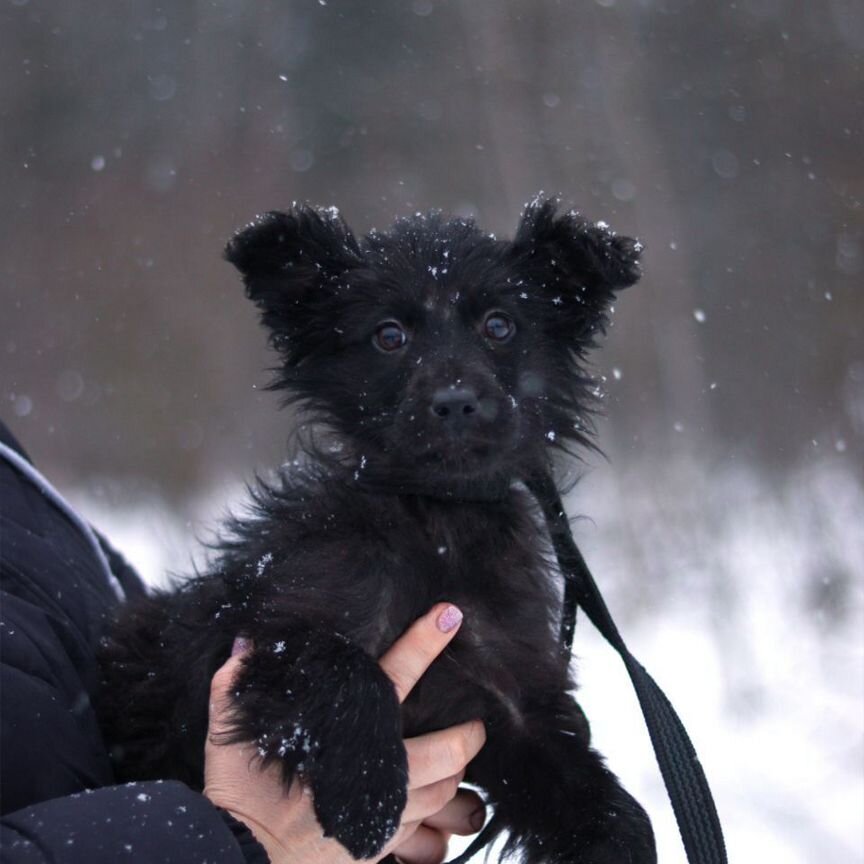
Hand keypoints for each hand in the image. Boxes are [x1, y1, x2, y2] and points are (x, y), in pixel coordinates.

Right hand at [203, 604, 486, 863]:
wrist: (237, 860)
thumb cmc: (238, 795)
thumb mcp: (232, 731)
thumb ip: (236, 681)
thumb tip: (246, 640)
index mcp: (349, 735)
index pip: (396, 676)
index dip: (425, 642)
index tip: (450, 617)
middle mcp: (376, 776)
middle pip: (448, 751)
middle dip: (469, 735)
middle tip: (477, 723)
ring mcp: (382, 816)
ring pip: (443, 793)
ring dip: (456, 774)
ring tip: (459, 759)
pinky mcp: (377, 846)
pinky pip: (427, 837)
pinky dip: (438, 821)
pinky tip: (439, 810)